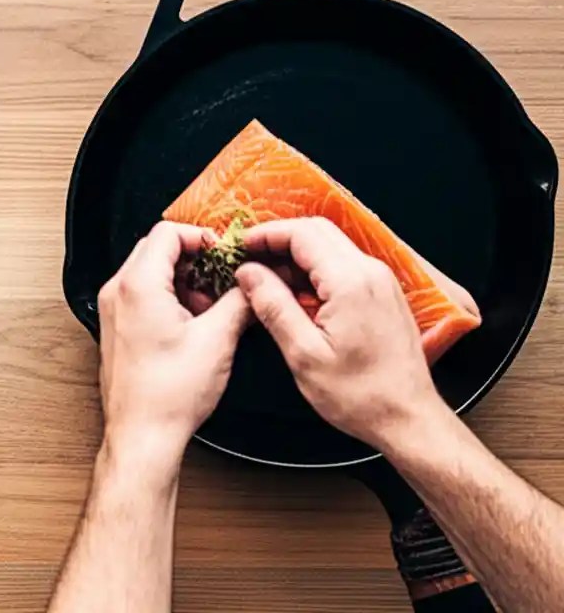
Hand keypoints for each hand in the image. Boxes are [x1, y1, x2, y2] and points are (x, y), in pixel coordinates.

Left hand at [97, 222, 251, 451]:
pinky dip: (169, 299)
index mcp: (138, 286)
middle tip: (222, 278)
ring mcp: (112, 312)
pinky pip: (142, 297)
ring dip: (183, 281)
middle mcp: (117, 293)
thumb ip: (240, 302)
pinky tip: (194, 324)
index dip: (202, 237)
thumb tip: (253, 286)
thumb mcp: (218, 339)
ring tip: (211, 306)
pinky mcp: (117, 330)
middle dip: (194, 259)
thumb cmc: (168, 395)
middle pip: (156, 249)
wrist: (142, 435)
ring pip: (149, 273)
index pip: (168, 232)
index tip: (224, 254)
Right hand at [235, 218, 447, 449]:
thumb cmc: (359, 395)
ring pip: (331, 246)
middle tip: (249, 257)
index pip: (302, 234)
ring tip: (266, 278)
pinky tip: (296, 293)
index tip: (239, 246)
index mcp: (350, 282)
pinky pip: (344, 265)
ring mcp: (381, 281)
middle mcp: (370, 272)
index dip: (266, 234)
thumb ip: (273, 306)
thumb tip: (248, 272)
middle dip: (279, 238)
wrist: (408, 418)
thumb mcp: (303, 354)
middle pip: (318, 231)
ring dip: (297, 254)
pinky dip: (316, 269)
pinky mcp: (384, 294)